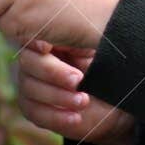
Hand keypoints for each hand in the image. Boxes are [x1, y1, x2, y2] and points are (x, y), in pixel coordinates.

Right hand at [16, 40, 135, 144]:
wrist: (115, 103)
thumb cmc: (109, 69)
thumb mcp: (101, 50)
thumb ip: (84, 39)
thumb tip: (76, 26)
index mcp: (53, 39)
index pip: (34, 36)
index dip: (36, 41)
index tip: (47, 47)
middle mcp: (37, 59)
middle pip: (29, 62)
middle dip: (52, 72)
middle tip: (78, 80)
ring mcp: (31, 84)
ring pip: (30, 89)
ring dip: (58, 96)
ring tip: (84, 101)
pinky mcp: (34, 108)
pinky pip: (35, 113)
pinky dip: (56, 116)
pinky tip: (75, 118)